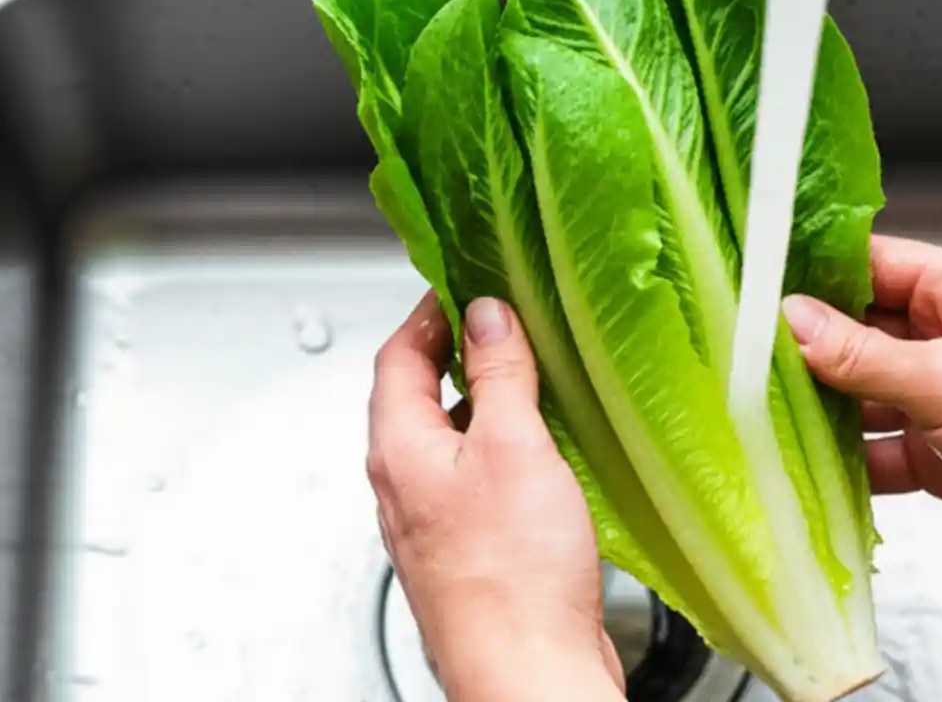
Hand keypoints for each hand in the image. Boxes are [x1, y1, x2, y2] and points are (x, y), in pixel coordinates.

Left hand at [367, 294, 624, 701]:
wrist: (526, 669)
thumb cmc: (511, 576)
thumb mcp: (512, 446)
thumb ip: (497, 375)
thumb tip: (486, 316)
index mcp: (399, 450)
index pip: (396, 355)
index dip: (428, 311)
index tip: (461, 283)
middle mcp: (405, 486)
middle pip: (416, 395)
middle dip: (456, 353)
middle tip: (500, 324)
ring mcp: (433, 521)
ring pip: (448, 439)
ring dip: (482, 402)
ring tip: (528, 380)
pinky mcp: (468, 550)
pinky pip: (475, 479)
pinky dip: (501, 449)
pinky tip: (540, 455)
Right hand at [782, 236, 941, 590]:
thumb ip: (864, 354)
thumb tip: (794, 318)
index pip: (874, 264)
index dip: (816, 273)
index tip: (756, 286)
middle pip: (860, 331)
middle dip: (808, 348)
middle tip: (744, 358)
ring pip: (864, 393)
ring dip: (824, 408)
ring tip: (763, 413)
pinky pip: (879, 448)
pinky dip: (850, 460)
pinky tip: (810, 467)